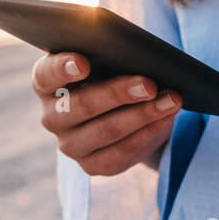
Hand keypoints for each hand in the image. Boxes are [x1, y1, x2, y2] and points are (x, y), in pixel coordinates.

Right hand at [31, 52, 181, 175]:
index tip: (84, 63)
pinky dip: (148, 133)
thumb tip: (139, 55)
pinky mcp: (92, 165)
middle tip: (149, 84)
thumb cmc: (111, 72)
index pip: (46, 75)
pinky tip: (166, 118)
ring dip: (143, 115)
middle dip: (118, 93)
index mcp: (46, 82)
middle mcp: (51, 116)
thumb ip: (110, 54)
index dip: (63, 68)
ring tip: (172, 99)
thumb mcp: (107, 59)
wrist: (124, 110)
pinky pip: (121, 152)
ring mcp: (70, 145)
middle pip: (81, 105)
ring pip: (106, 131)